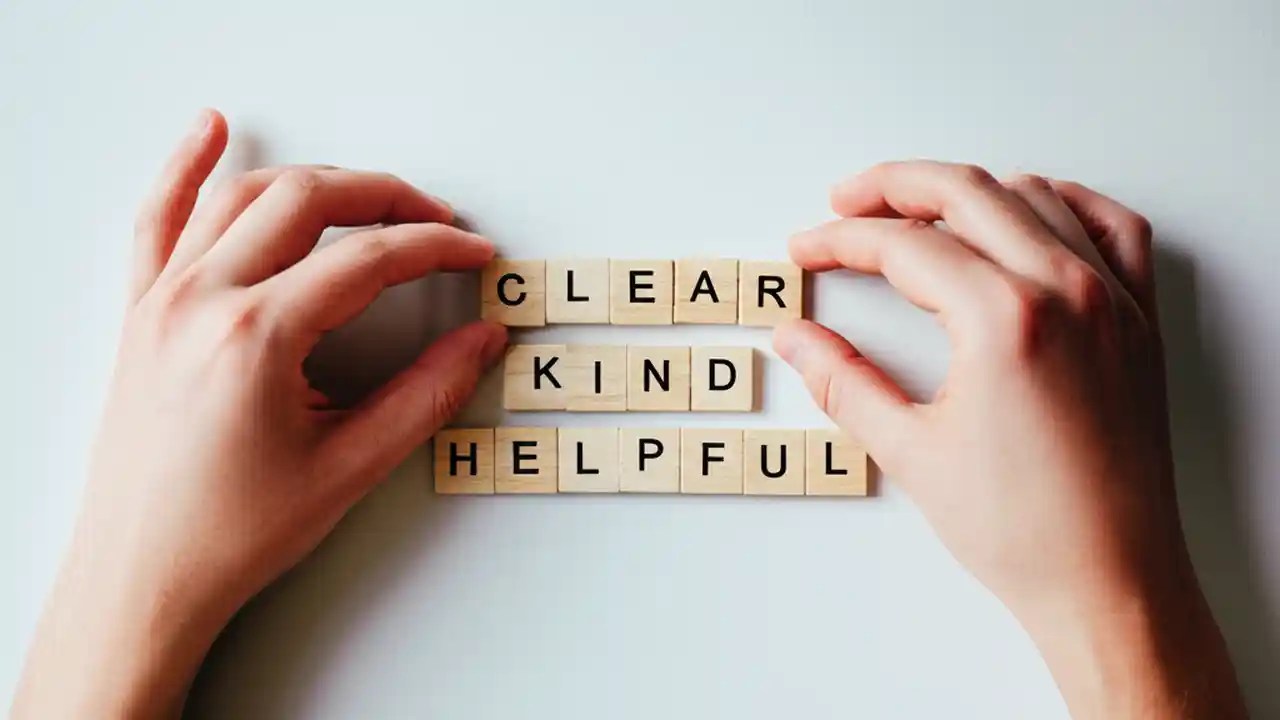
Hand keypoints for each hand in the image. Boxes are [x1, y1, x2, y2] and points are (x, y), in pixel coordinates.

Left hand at [12, 110, 506, 718]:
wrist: (141, 576)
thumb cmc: (228, 535)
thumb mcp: (349, 468)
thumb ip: (426, 395)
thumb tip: (478, 343)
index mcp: (255, 337)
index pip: (366, 258)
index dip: (434, 248)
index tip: (472, 252)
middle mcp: (201, 301)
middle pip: (305, 201)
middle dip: (382, 195)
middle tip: (432, 217)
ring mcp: (161, 300)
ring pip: (241, 195)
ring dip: (310, 177)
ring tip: (362, 186)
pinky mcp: (141, 312)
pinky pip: (158, 216)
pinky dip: (186, 165)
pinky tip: (210, 131)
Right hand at [774, 161, 1244, 717]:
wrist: (1109, 580)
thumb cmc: (1027, 531)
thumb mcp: (911, 452)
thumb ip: (843, 382)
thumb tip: (796, 341)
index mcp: (1005, 320)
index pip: (904, 245)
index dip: (842, 241)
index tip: (810, 249)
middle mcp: (1066, 292)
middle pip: (965, 193)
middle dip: (892, 188)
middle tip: (845, 202)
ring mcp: (1110, 300)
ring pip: (1032, 195)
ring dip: (966, 191)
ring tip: (919, 209)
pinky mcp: (1137, 320)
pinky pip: (1110, 225)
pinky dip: (1064, 202)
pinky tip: (1031, 207)